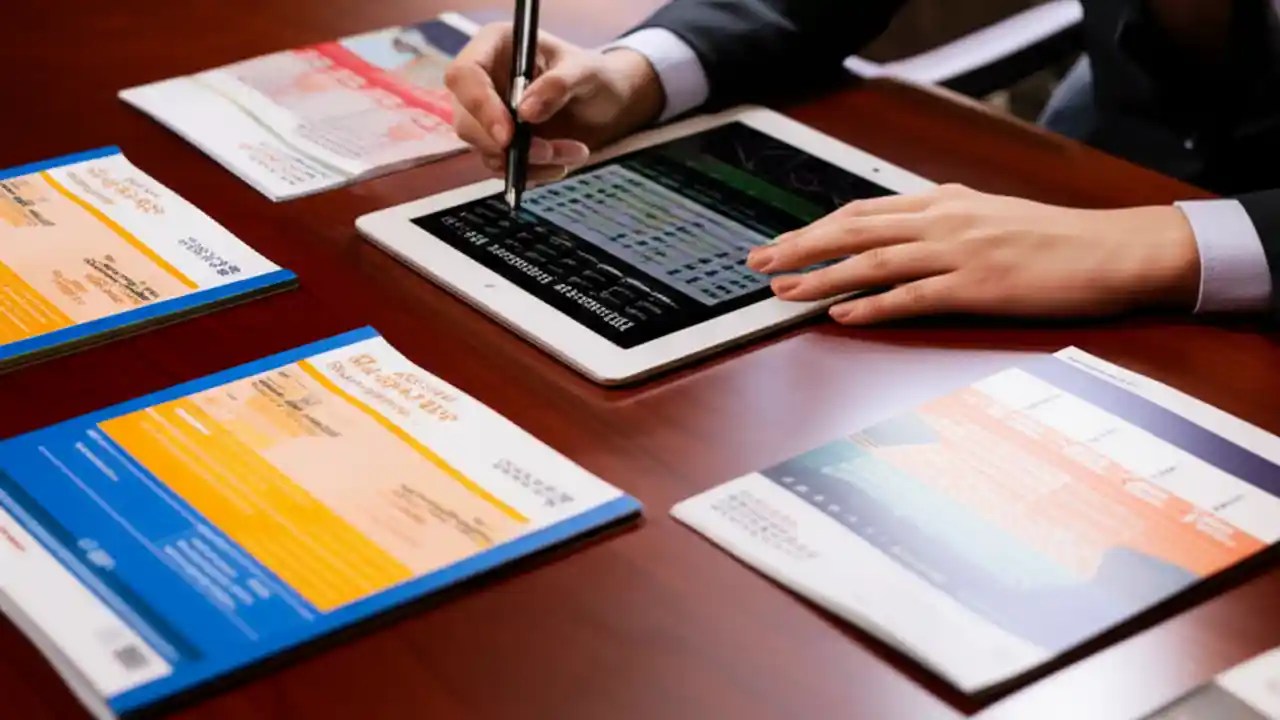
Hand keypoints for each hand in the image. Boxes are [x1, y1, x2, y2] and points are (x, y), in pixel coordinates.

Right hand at [444, 24, 664, 181]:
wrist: (607, 102)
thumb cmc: (594, 75)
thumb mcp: (586, 72)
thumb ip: (558, 85)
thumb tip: (525, 112)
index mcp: (496, 46)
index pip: (464, 74)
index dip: (479, 106)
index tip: (508, 134)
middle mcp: (484, 80)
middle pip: (466, 120)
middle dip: (507, 145)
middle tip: (548, 151)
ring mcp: (489, 114)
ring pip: (486, 149)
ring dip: (527, 161)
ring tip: (574, 153)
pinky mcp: (500, 142)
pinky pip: (502, 166)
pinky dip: (531, 172)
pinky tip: (561, 165)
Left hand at [745, 184, 1200, 324]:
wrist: (1112, 252)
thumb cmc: (1056, 239)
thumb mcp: (991, 214)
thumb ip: (944, 218)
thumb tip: (902, 225)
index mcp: (944, 203)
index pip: (863, 212)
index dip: (816, 228)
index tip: (781, 241)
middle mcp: (944, 221)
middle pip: (855, 231)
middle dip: (801, 247)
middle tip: (760, 263)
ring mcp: (959, 252)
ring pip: (873, 261)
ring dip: (823, 276)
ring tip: (785, 289)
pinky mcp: (978, 286)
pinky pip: (913, 296)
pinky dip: (872, 304)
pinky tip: (842, 312)